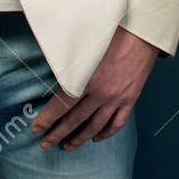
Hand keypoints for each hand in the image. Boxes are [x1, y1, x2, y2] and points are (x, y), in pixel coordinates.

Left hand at [30, 25, 157, 149]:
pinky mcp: (130, 99)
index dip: (47, 119)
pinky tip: (96, 137)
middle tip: (45, 144)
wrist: (143, 32)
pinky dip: (106, 133)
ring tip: (67, 146)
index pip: (61, 106)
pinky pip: (117, 123)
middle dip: (58, 134)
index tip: (35, 128)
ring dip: (80, 139)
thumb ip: (68, 59)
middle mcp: (101, 93)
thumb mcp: (84, 43)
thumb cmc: (112, 31)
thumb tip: (50, 66)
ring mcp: (117, 98)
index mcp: (87, 79)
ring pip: (95, 126)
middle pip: (75, 120)